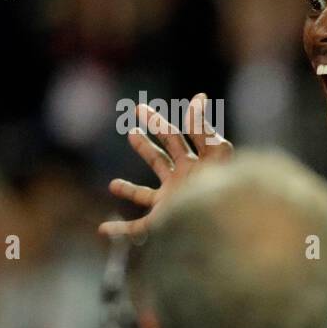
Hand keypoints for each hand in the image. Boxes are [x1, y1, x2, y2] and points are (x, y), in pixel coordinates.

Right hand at [98, 94, 232, 236]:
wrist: (224, 226)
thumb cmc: (223, 190)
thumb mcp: (215, 153)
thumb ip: (203, 127)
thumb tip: (199, 97)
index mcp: (197, 166)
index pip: (177, 139)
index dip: (162, 124)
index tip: (144, 109)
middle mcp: (183, 184)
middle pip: (160, 161)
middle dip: (145, 145)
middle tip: (130, 134)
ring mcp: (172, 204)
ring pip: (147, 196)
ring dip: (130, 191)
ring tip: (113, 185)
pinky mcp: (163, 224)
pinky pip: (137, 228)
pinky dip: (120, 230)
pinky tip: (102, 229)